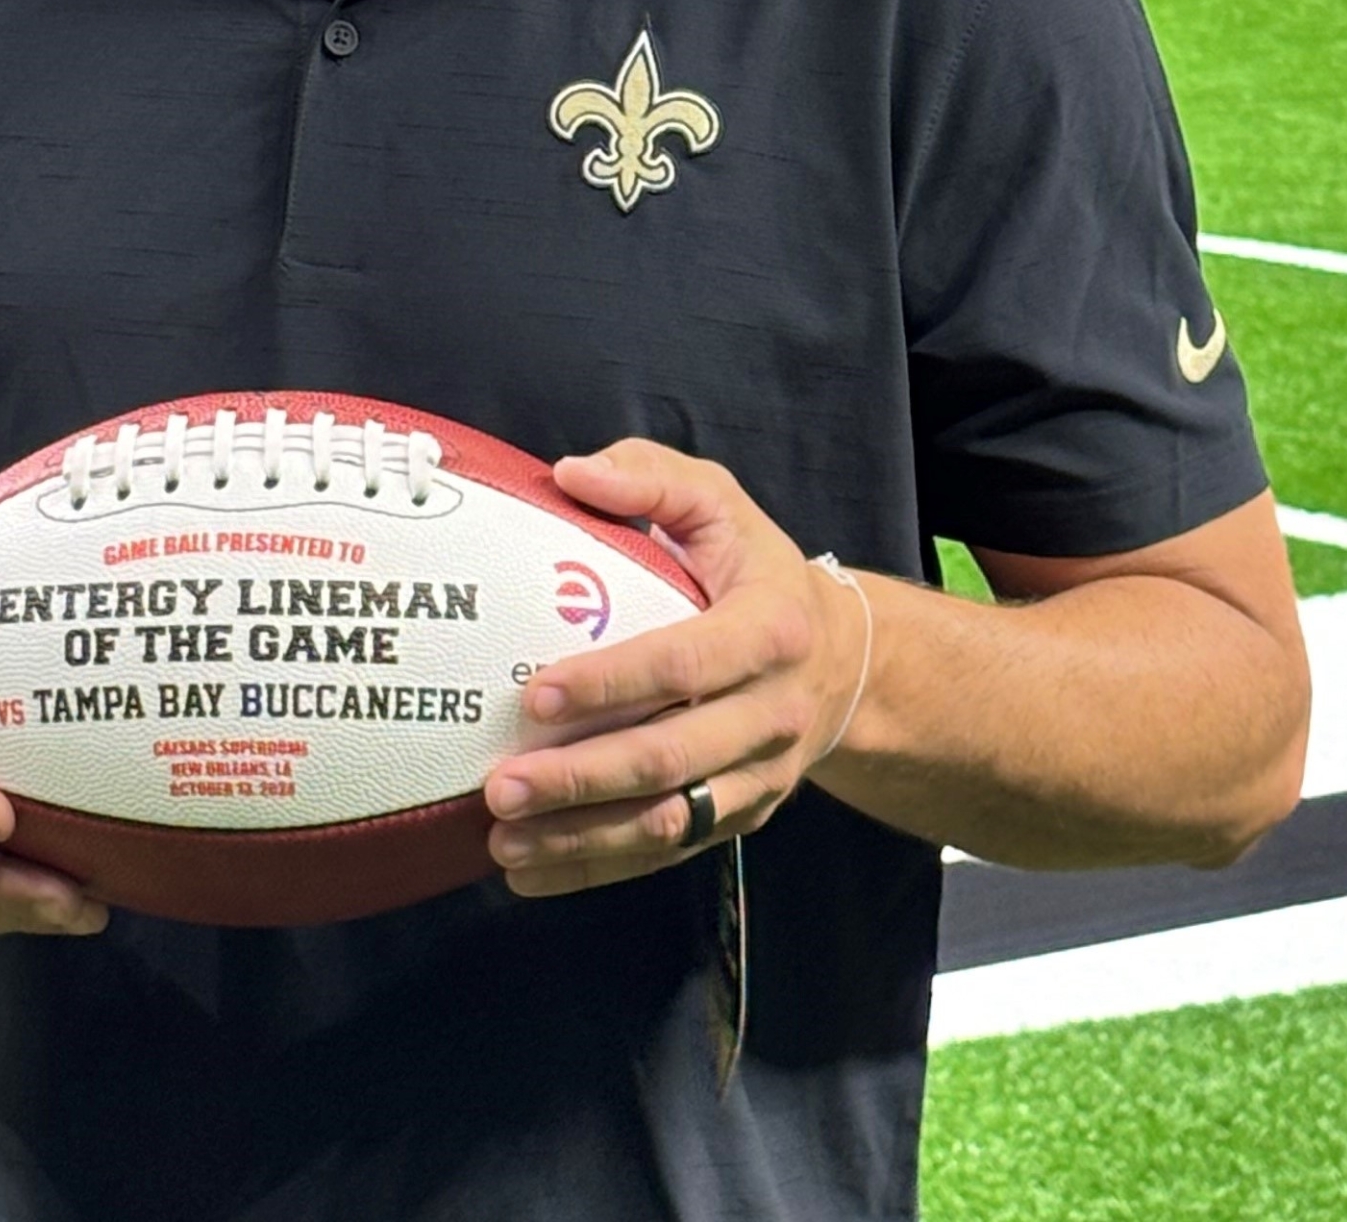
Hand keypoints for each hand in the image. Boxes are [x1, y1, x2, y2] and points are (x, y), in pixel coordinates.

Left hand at [482, 442, 868, 898]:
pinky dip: (598, 867)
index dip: (612, 682)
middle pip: (671, 758)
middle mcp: (772, 713)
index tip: (536, 694)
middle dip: (582, 779)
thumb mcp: (719, 502)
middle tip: (501, 787)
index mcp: (769, 630)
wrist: (846, 662)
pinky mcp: (742, 817)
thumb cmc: (756, 570)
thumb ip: (649, 478)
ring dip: (582, 838)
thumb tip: (570, 474)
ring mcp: (760, 776)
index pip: (684, 662)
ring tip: (505, 841)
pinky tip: (531, 871)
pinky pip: (668, 850)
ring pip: (669, 822)